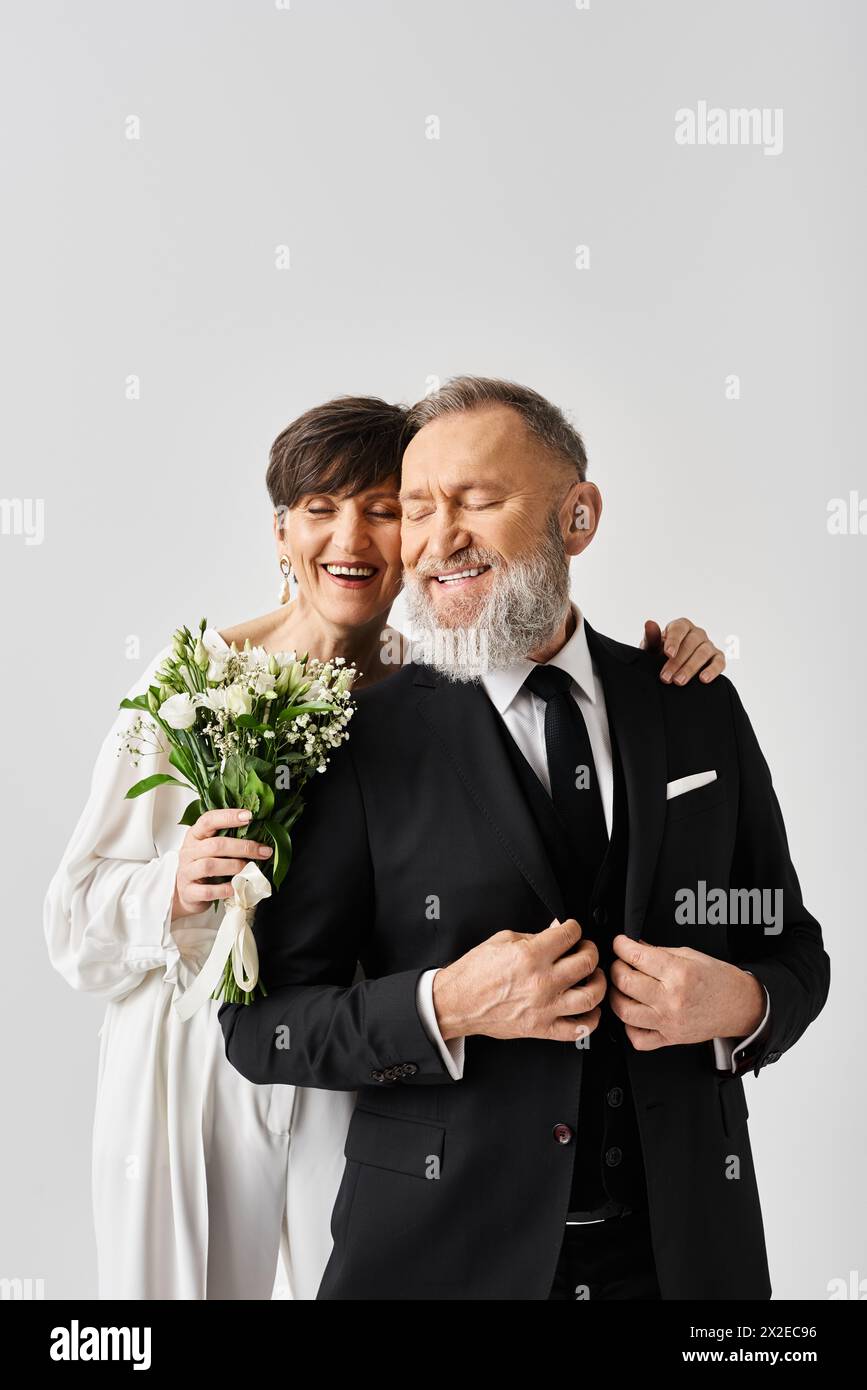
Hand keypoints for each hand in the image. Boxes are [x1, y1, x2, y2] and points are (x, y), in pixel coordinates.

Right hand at [172, 807, 272, 919]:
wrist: (186, 893)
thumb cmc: (203, 867)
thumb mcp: (210, 849)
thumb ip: (228, 839)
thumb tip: (260, 832)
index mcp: (195, 836)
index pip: (208, 820)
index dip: (228, 816)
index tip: (249, 816)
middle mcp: (188, 851)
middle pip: (215, 845)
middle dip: (242, 847)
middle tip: (263, 851)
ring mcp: (186, 872)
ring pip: (209, 866)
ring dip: (234, 867)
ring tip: (250, 869)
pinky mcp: (189, 892)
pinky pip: (208, 891)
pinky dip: (225, 889)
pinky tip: (236, 888)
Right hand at [432, 917, 605, 1043]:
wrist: (457, 1002)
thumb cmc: (475, 972)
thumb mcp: (502, 940)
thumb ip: (534, 936)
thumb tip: (556, 930)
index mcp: (530, 956)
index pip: (570, 935)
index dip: (574, 928)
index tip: (572, 930)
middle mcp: (541, 982)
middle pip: (587, 962)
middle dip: (590, 950)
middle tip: (585, 950)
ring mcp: (544, 1007)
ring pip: (591, 996)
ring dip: (598, 983)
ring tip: (592, 977)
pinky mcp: (541, 1028)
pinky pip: (577, 1030)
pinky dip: (590, 1021)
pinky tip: (589, 1010)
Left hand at [608, 934, 766, 1050]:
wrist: (739, 1006)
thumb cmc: (719, 980)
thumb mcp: (691, 955)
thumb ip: (659, 952)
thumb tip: (635, 946)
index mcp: (678, 973)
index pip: (636, 957)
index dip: (621, 946)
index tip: (619, 943)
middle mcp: (672, 998)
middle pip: (625, 982)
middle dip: (616, 968)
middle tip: (620, 963)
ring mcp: (669, 1021)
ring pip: (624, 1011)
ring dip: (616, 996)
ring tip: (622, 987)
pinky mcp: (669, 1038)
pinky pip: (637, 1039)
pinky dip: (629, 1027)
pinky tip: (634, 1013)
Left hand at [642, 618, 725, 684]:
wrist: (669, 668)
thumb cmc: (660, 655)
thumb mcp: (652, 648)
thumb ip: (652, 637)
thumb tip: (649, 623)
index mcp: (681, 626)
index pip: (679, 629)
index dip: (674, 641)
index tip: (668, 654)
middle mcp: (697, 633)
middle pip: (691, 643)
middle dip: (677, 662)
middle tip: (666, 677)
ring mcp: (708, 645)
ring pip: (703, 652)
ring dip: (691, 668)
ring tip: (679, 681)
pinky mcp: (718, 658)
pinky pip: (719, 662)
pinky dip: (713, 670)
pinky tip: (703, 679)